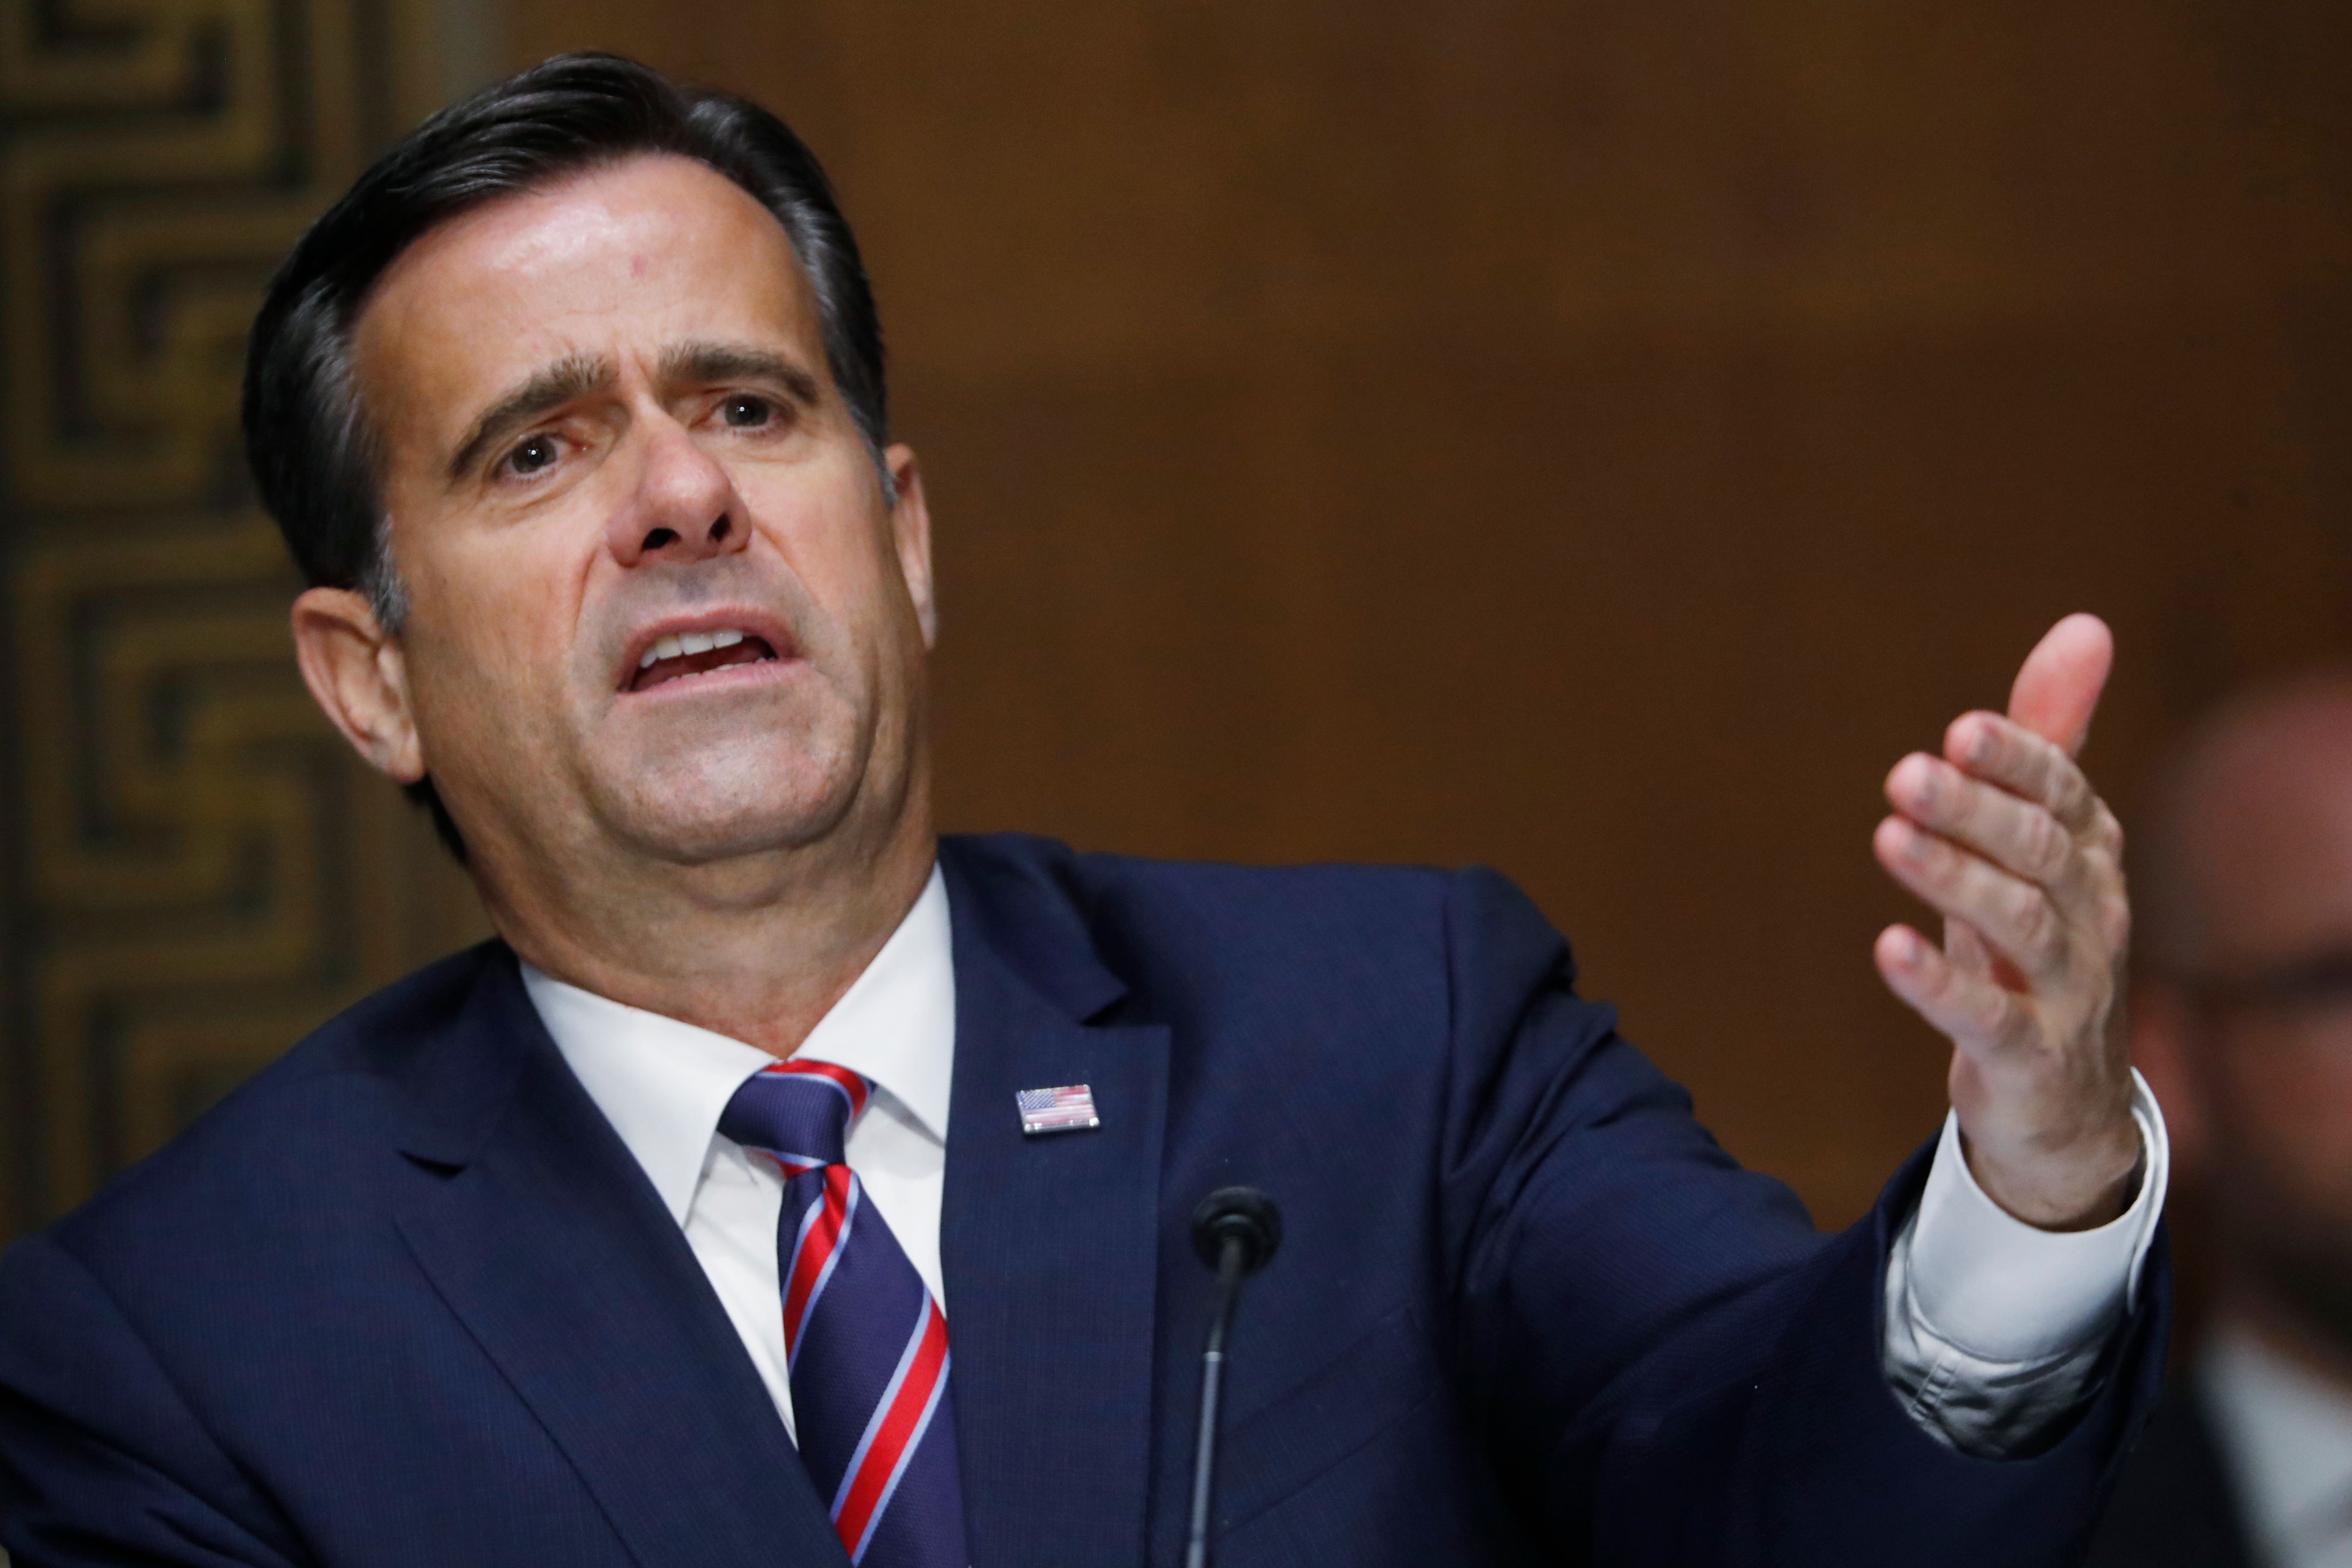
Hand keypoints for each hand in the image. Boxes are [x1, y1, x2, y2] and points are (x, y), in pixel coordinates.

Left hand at [1871, 614, 2138, 1230]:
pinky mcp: (2029, 1057)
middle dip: (1978, 810)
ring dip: (1954, 879)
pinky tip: (1889, 947)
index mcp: (2090, 855)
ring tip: (1888, 838)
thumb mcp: (2045, 843)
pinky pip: (1987, 1019)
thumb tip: (2087, 626)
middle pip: (2041, 853)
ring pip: (2021, 926)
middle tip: (1907, 772)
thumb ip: (2050, 740)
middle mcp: (2091, 916)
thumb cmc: (2041, 944)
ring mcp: (2067, 990)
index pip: (2063, 794)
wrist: (2070, 1101)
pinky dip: (1938, 983)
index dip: (2018, 761)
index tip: (1962, 728)